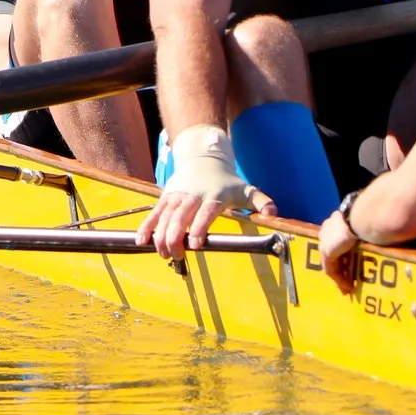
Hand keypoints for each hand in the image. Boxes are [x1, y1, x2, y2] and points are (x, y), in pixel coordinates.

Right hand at [135, 126, 274, 264]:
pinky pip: (155, 212)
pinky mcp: (166, 197)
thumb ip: (261, 202)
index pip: (206, 211)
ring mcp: (178, 195)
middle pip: (181, 215)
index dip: (200, 226)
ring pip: (165, 215)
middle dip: (176, 236)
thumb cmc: (227, 182)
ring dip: (161, 235)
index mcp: (214, 195)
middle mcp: (193, 195)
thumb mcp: (246, 190)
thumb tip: (274, 214)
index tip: (195, 244)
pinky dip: (147, 226)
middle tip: (177, 255)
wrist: (204, 159)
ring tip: (162, 253)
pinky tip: (141, 241)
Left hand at [319, 207, 363, 292]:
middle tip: (349, 279)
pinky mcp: (327, 253)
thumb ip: (368, 233)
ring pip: (331, 264)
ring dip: (340, 276)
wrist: (360, 217)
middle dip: (341, 268)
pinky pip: (331, 270)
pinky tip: (348, 286)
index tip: (352, 262)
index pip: (337, 240)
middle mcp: (327, 231)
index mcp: (336, 221)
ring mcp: (325, 242)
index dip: (344, 253)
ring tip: (349, 287)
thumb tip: (380, 236)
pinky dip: (339, 279)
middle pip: (333, 254)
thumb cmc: (368, 217)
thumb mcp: (366, 226)